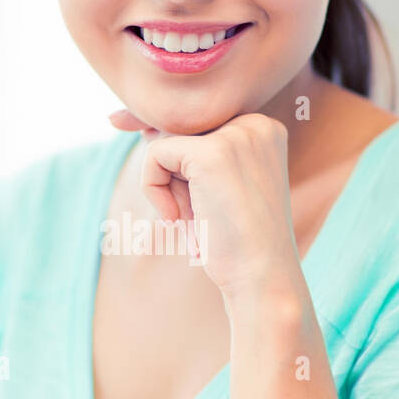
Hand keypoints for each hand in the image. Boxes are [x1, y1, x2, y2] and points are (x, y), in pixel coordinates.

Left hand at [107, 107, 302, 300]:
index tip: (137, 142)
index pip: (196, 120)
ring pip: (165, 141)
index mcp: (263, 128)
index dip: (170, 147)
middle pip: (179, 128)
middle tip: (193, 217)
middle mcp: (256, 123)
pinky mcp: (213, 154)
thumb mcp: (215, 186)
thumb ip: (186, 150)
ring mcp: (237, 135)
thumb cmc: (238, 241)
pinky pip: (155, 156)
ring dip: (168, 187)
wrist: (262, 278)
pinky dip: (154, 190)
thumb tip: (136, 122)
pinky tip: (177, 220)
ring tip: (193, 221)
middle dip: (173, 176)